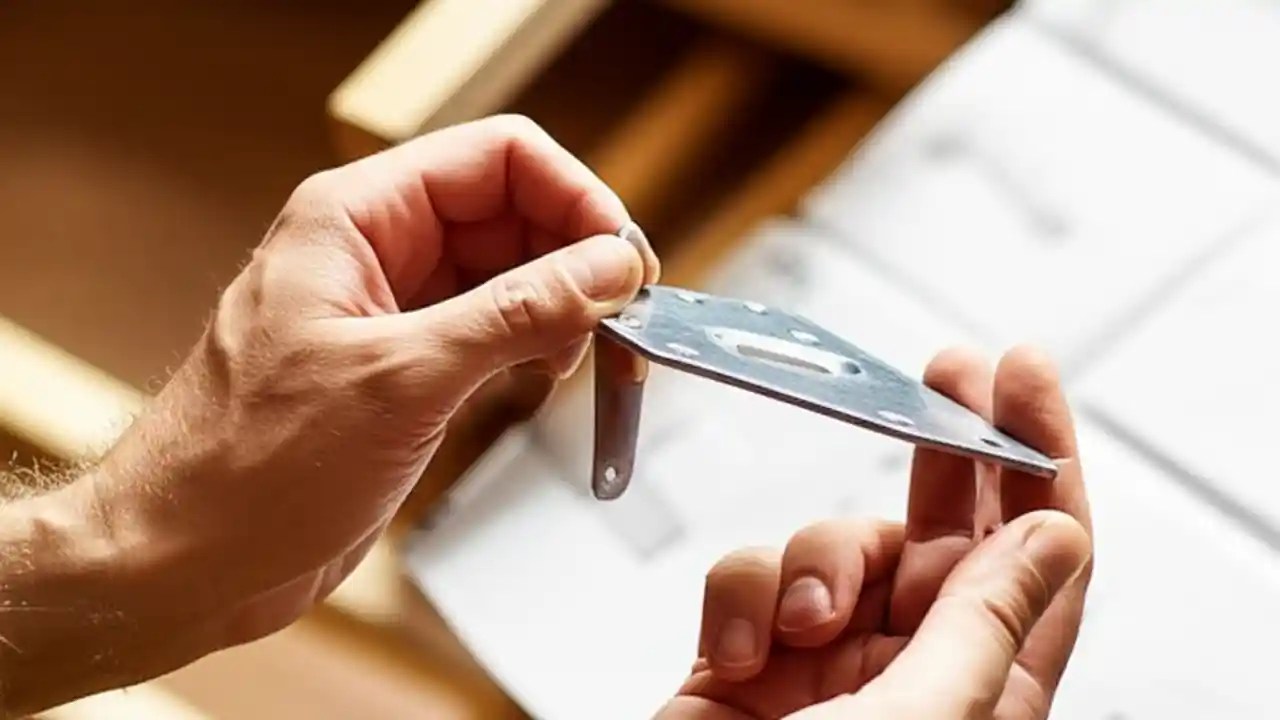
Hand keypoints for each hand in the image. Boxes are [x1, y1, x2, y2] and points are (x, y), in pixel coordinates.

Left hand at [0, 115, 658, 713]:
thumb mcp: (401, 380)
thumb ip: (514, 316)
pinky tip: (550, 377)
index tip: (622, 260)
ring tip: (590, 354)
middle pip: (510, 213)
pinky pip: (491, 331)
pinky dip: (534, 347)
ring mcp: (392, 312)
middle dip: (575, 257)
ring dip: (561, 306)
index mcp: (355, 219)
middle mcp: (375, 253)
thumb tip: (605, 269)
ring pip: (508, 274)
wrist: (185, 561)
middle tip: (623, 316)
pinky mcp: (404, 369)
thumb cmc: (246, 470)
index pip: (497, 160)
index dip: (573, 198)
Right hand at [656, 346, 1092, 718]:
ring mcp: (824, 667)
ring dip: (815, 557)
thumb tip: (1054, 538)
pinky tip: (736, 651)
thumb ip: (984, 627)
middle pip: (949, 534)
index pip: (1039, 561)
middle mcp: (912, 675)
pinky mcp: (741, 662)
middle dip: (946, 447)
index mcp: (983, 695)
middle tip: (950, 372)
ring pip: (837, 545)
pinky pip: (747, 578)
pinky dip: (738, 595)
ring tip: (799, 620)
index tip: (1027, 381)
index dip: (1040, 462)